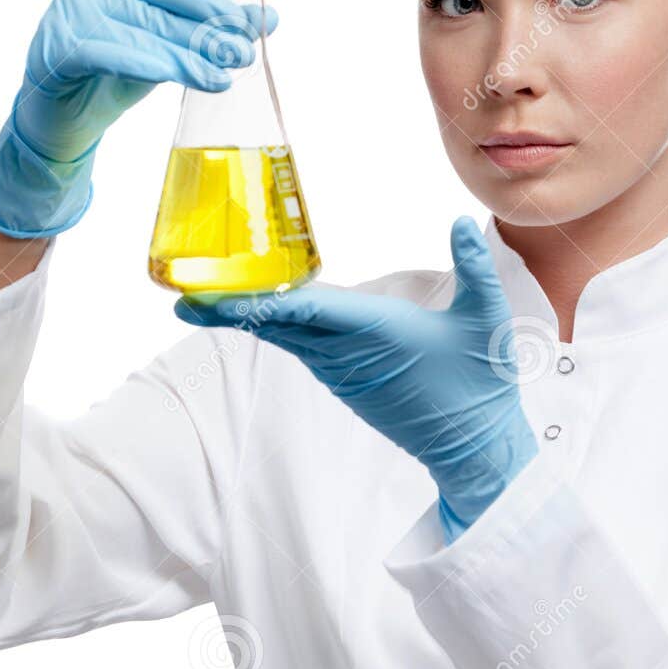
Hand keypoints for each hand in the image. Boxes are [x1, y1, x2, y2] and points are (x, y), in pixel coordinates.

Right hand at [0, 0, 276, 237]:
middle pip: (160, 15)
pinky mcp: (56, 51)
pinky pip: (106, 54)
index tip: (250, 28)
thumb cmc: (111, 80)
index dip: (212, 6)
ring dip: (183, 57)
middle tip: (243, 55)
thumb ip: (207, 32)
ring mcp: (67, 17)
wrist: (60, 123)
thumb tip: (270, 19)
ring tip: (221, 77)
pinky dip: (142, 63)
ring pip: (139, 36)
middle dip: (205, 36)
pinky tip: (174, 75)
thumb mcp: (164, 53)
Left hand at [174, 216, 538, 541]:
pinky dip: (276, 332)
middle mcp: (349, 354)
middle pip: (277, 326)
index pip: (302, 311)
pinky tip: (260, 314)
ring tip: (208, 299)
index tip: (210, 299)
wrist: (473, 447)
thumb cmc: (479, 382)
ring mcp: (344, 373)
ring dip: (249, 319)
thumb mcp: (485, 319)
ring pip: (287, 340)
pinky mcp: (347, 384)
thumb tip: (460, 220)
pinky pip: (302, 352)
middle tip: (182, 297)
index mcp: (375, 331)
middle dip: (229, 311)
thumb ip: (474, 266)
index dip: (252, 304)